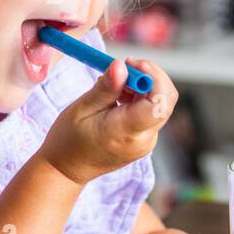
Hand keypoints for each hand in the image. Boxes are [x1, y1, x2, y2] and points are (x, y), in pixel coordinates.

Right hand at [40, 56, 176, 186]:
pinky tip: (119, 97)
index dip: (153, 77)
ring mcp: (147, 142)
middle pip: (166, 101)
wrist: (68, 169)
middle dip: (150, 76)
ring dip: (144, 86)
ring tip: (116, 85)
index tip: (131, 64)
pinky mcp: (145, 140)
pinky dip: (141, 97)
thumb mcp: (81, 109)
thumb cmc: (69, 140)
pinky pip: (152, 112)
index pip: (158, 104)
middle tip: (125, 67)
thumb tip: (121, 66)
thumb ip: (105, 88)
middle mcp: (142, 140)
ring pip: (161, 104)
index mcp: (125, 132)